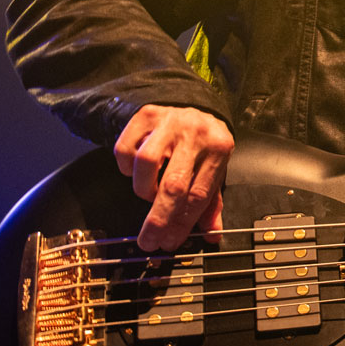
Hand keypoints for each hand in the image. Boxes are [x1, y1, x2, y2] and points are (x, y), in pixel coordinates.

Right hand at [114, 105, 233, 251]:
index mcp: (219, 148)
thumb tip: (211, 235)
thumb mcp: (213, 169)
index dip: (182, 223)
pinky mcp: (146, 115)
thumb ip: (211, 202)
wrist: (190, 103)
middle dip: (159, 218)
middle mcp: (195, 133)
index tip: (170, 242)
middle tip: (148, 240)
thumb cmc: (202, 144)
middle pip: (173, 184)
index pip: (199, 194)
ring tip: (148, 193)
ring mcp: (169, 121)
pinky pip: (125, 148)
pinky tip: (135, 170)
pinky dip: (126, 167)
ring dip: (143, 187)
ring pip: (146, 163)